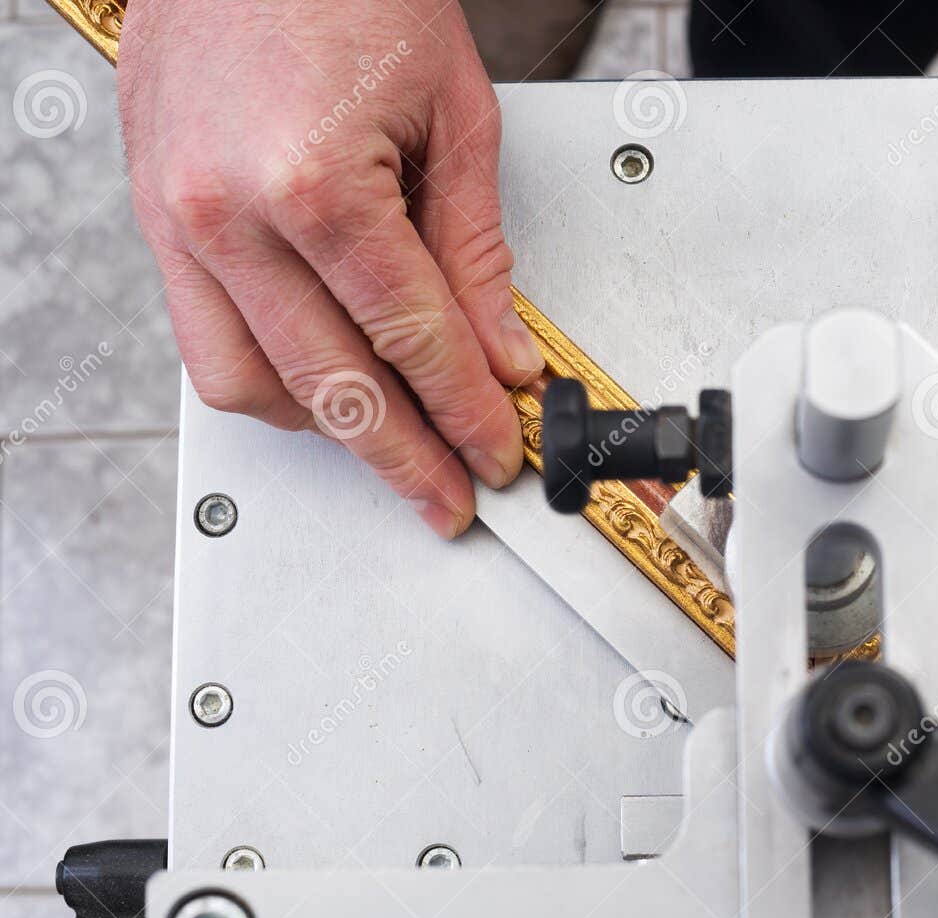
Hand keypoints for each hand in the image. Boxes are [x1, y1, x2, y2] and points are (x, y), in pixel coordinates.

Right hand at [120, 0, 542, 537]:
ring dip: (329, 431)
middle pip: (332, 388)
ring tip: (395, 443)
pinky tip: (323, 387)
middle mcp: (231, 214)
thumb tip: (501, 353)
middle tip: (449, 497)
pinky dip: (269, 381)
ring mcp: (178, 219)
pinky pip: (205, 341)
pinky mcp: (155, 215)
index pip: (410, 343)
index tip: (496, 454)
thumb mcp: (456, 118)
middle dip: (404, 457)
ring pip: (252, 386)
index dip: (464, 415)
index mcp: (315, 184)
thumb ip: (475, 254)